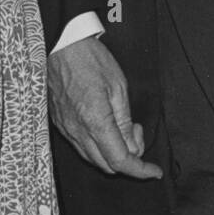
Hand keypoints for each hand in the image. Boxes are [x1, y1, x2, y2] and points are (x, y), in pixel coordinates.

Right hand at [47, 37, 162, 178]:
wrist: (60, 44)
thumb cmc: (89, 59)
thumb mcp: (118, 86)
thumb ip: (125, 122)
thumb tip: (133, 147)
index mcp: (95, 122)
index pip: (121, 161)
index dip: (141, 170)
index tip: (154, 170)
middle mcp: (77, 131)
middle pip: (106, 166)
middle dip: (128, 159)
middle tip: (136, 133)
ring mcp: (65, 128)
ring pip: (92, 158)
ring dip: (111, 153)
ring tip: (121, 126)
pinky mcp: (59, 123)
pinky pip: (79, 146)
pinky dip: (96, 145)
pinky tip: (103, 126)